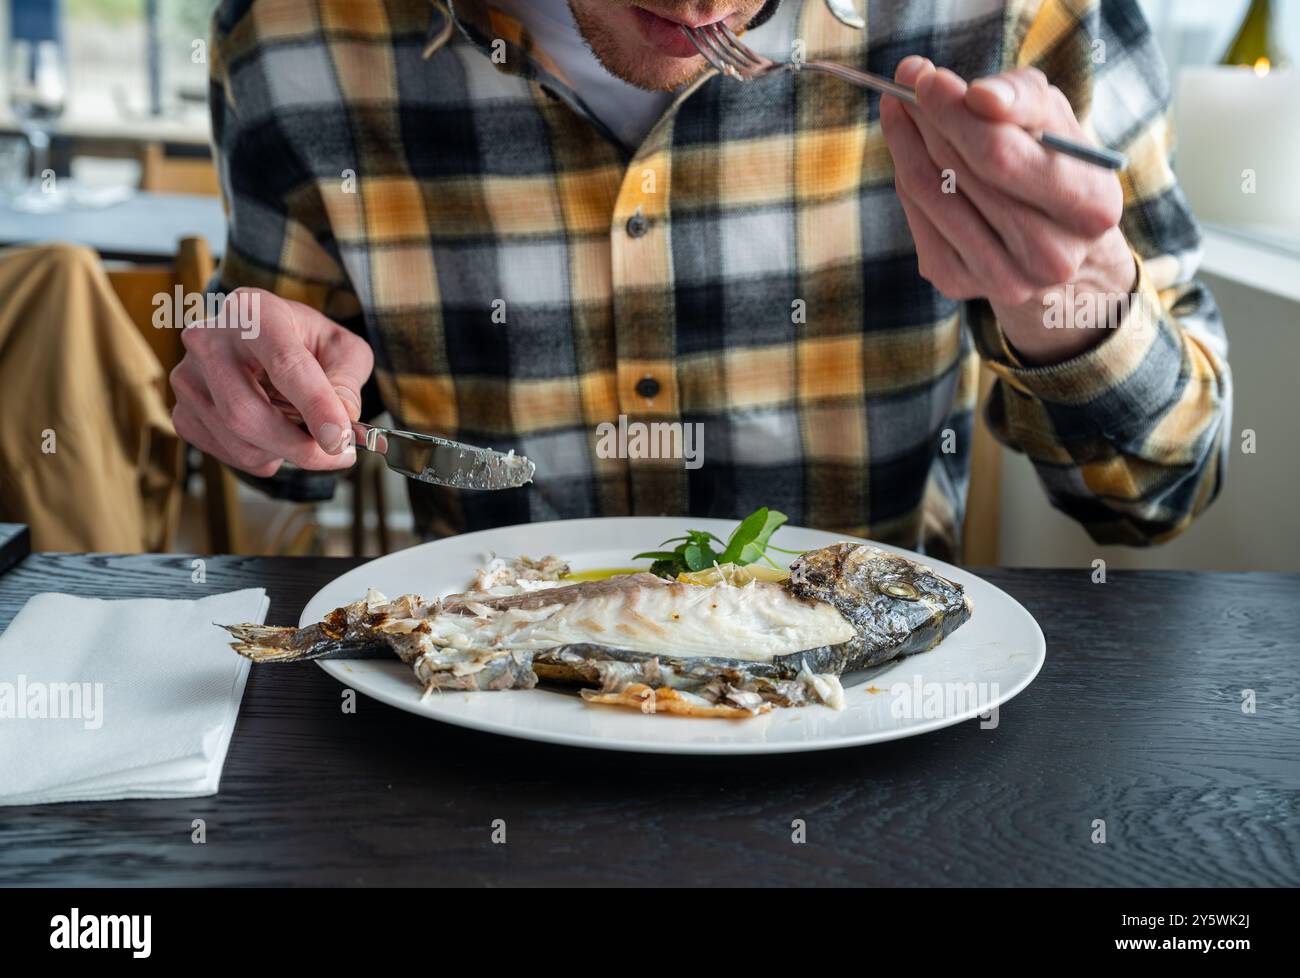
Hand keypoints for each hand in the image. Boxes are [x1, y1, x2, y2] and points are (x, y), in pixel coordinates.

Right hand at [170, 288, 373, 476]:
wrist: (263, 340)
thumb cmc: (308, 342)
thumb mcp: (343, 349)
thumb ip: (346, 384)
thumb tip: (339, 430)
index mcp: (255, 311)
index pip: (284, 364)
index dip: (315, 407)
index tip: (340, 441)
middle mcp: (209, 339)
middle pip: (246, 412)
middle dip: (299, 446)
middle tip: (338, 456)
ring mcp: (188, 377)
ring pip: (237, 439)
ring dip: (285, 453)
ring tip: (308, 438)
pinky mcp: (182, 411)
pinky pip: (227, 453)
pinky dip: (263, 456)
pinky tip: (276, 436)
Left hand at [880, 56, 1137, 364]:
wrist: (1057, 249)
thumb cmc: (1056, 168)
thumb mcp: (1058, 124)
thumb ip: (1023, 99)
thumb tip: (977, 94)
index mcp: (1089, 206)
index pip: (1002, 154)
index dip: (958, 113)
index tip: (928, 79)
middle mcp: (1050, 254)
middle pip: (964, 171)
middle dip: (930, 119)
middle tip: (907, 83)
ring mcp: (1003, 276)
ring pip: (932, 191)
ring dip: (907, 141)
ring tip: (901, 107)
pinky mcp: (959, 283)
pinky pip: (916, 216)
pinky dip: (905, 176)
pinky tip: (908, 150)